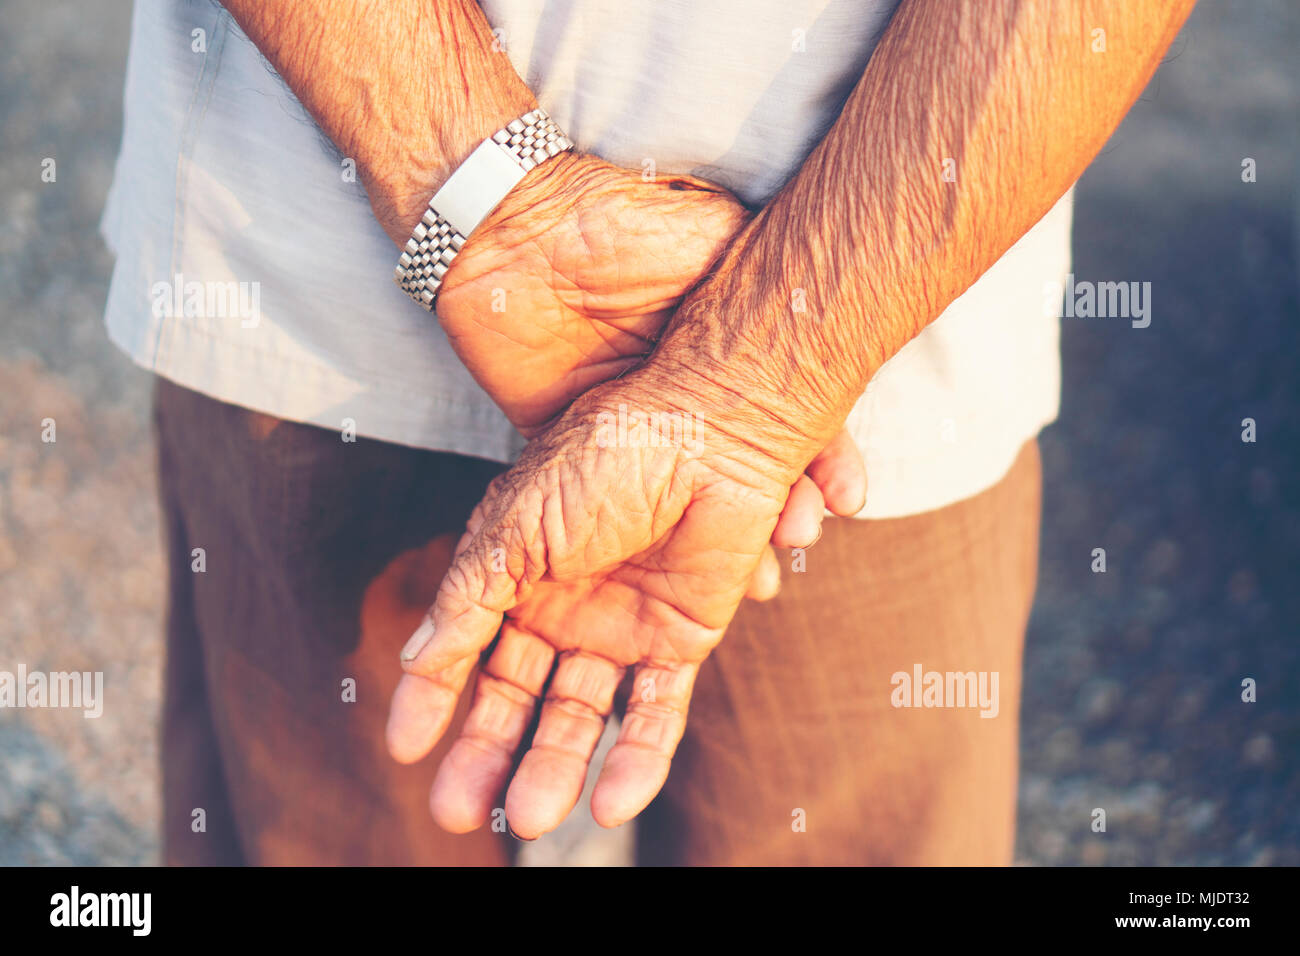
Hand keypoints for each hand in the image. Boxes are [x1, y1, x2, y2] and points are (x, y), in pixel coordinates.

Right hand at [386, 367, 827, 837]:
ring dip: (556, 768)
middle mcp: (566, 609)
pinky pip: (657, 714)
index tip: (405, 749)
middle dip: (489, 756)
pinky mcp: (681, 639)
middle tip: (459, 812)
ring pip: (583, 718)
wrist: (704, 427)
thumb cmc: (602, 454)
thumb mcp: (512, 526)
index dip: (435, 701)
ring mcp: (623, 628)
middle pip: (520, 700)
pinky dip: (638, 760)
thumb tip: (417, 664)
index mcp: (517, 576)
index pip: (467, 654)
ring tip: (532, 819)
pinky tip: (613, 802)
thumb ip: (467, 597)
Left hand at [436, 151, 865, 551]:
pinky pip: (601, 508)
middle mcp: (674, 395)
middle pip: (736, 468)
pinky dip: (637, 544)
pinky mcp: (561, 440)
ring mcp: (620, 425)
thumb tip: (838, 324)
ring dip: (722, 540)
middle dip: (776, 509)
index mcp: (716, 351)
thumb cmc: (623, 223)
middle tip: (800, 537)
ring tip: (758, 573)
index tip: (845, 496)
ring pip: (678, 499)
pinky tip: (676, 573)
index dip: (818, 456)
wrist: (517, 228)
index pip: (780, 415)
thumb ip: (766, 285)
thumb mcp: (719, 242)